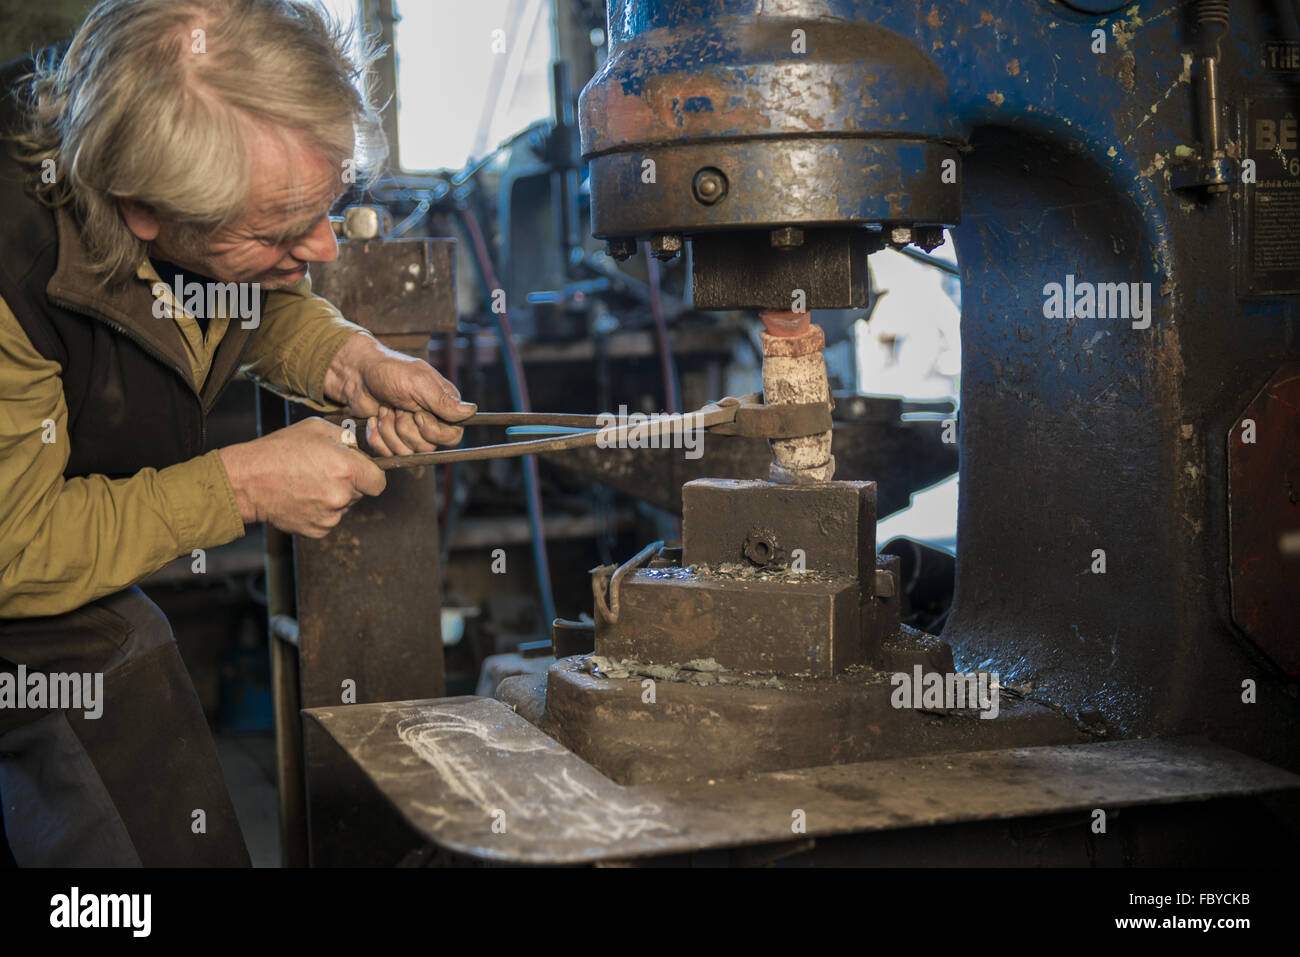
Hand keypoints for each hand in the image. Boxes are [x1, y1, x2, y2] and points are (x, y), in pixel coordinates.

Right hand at [218, 417, 386, 537]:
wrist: (247, 481)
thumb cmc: (279, 450)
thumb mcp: (315, 428)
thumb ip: (345, 437)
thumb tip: (359, 448)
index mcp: (347, 469)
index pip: (379, 481)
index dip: (371, 475)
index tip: (360, 472)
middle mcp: (342, 496)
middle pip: (360, 493)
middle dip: (349, 483)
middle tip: (323, 472)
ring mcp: (329, 516)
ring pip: (344, 507)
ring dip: (333, 498)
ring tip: (307, 484)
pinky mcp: (317, 530)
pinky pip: (328, 520)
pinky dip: (319, 512)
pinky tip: (301, 498)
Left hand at [324, 333, 474, 454]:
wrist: (357, 374)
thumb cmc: (390, 371)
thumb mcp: (419, 382)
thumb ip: (444, 401)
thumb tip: (472, 411)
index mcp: (443, 407)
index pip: (453, 437)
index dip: (434, 432)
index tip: (418, 414)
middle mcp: (430, 422)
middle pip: (427, 447)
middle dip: (406, 428)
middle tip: (397, 406)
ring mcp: (409, 433)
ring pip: (407, 452)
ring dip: (389, 430)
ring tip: (384, 409)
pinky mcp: (390, 440)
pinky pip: (387, 453)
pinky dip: (376, 436)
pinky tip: (374, 418)